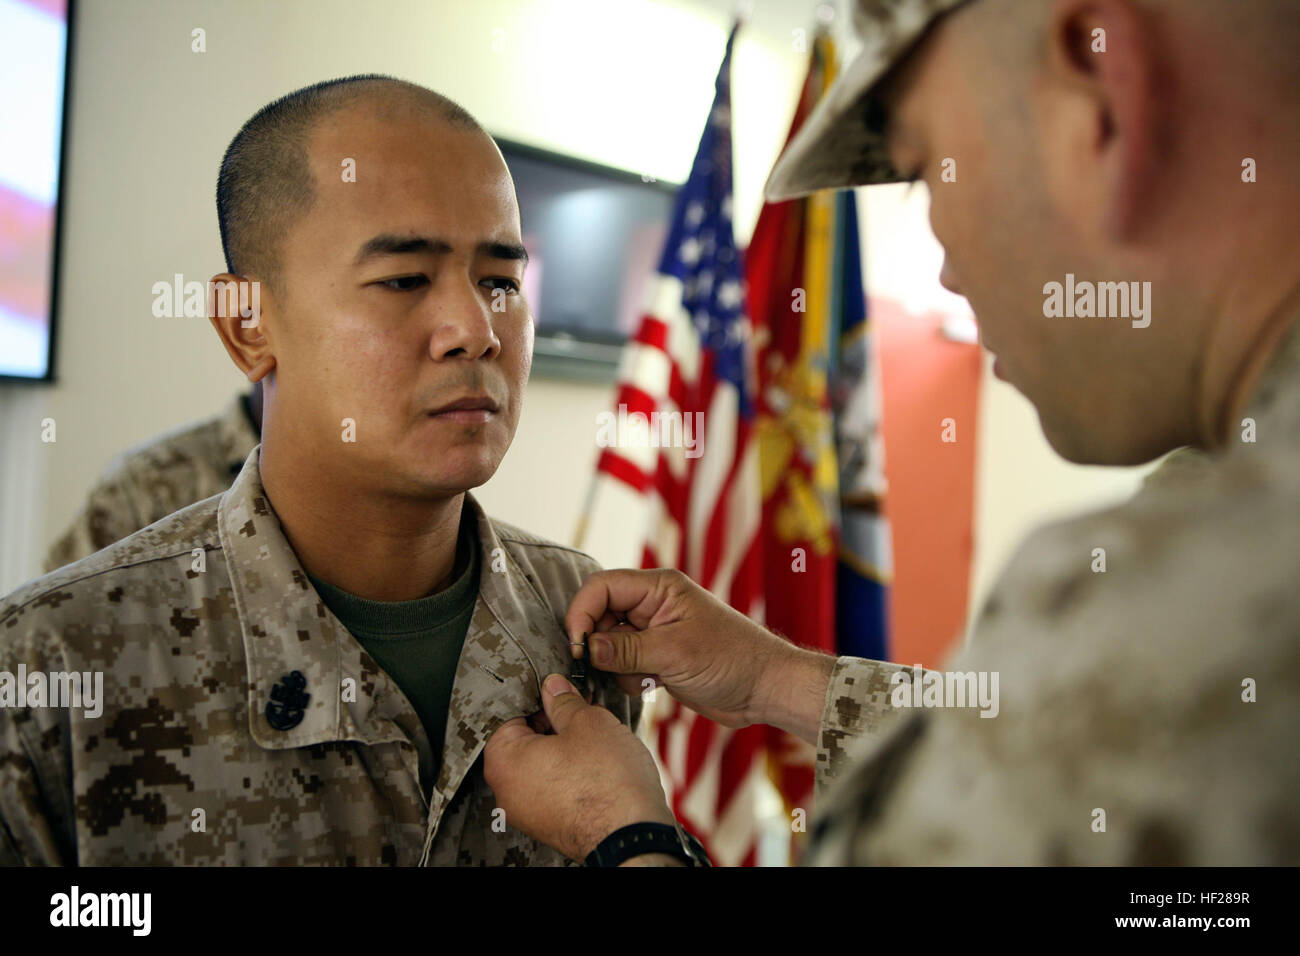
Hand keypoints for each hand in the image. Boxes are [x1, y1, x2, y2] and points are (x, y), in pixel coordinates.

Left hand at [483, 673, 676, 863]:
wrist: (634, 835)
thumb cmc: (608, 783)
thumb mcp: (588, 722)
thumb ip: (564, 700)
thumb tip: (554, 688)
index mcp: (504, 762)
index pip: (507, 715)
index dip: (537, 698)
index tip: (558, 692)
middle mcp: (507, 792)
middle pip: (523, 742)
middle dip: (551, 724)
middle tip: (580, 713)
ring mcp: (528, 813)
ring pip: (540, 766)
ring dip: (563, 750)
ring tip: (592, 741)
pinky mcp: (550, 825)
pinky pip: (553, 789)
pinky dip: (570, 774)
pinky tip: (594, 766)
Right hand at [565, 568, 834, 740]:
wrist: (763, 689)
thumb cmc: (731, 659)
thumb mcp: (673, 653)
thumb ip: (625, 650)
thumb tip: (585, 649)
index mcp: (659, 587)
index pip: (602, 587)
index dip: (582, 612)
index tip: (576, 645)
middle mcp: (652, 605)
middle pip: (601, 614)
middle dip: (597, 643)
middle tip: (605, 668)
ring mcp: (654, 632)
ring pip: (609, 643)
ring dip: (615, 665)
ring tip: (645, 678)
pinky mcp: (657, 658)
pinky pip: (623, 664)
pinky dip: (627, 677)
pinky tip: (653, 686)